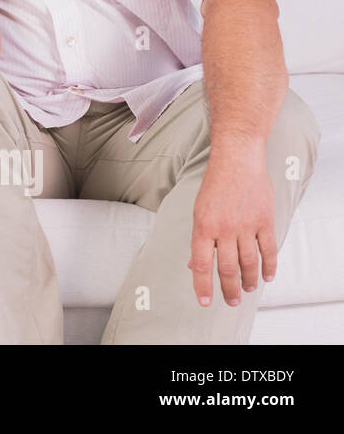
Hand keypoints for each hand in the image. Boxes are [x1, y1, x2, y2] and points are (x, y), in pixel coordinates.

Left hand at [187, 144, 275, 306]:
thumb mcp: (199, 210)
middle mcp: (224, 229)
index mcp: (203, 226)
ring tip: (248, 289)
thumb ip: (200, 238)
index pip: (201, 264)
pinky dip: (269, 266)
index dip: (203, 285)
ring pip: (249, 262)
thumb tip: (194, 264)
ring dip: (249, 280)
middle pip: (226, 268)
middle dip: (229, 289)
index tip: (205, 302)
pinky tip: (267, 276)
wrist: (236, 160)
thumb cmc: (215, 184)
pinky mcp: (264, 221)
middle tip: (232, 301)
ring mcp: (245, 225)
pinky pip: (268, 250)